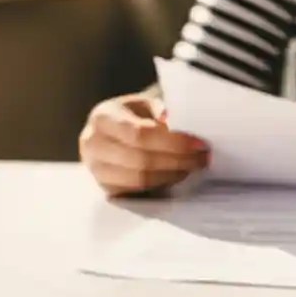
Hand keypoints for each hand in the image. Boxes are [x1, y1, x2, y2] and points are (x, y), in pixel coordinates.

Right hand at [79, 93, 208, 195]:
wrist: (111, 132)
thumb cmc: (132, 116)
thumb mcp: (144, 105)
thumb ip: (159, 110)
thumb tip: (171, 120)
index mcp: (102, 117)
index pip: (139, 134)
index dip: (172, 142)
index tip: (198, 143)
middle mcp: (93, 143)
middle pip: (141, 160)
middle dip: (178, 160)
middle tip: (202, 157)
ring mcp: (96, 168)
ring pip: (140, 179)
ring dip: (172, 174)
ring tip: (192, 165)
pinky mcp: (105, 187)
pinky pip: (137, 191)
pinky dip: (161, 183)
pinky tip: (176, 173)